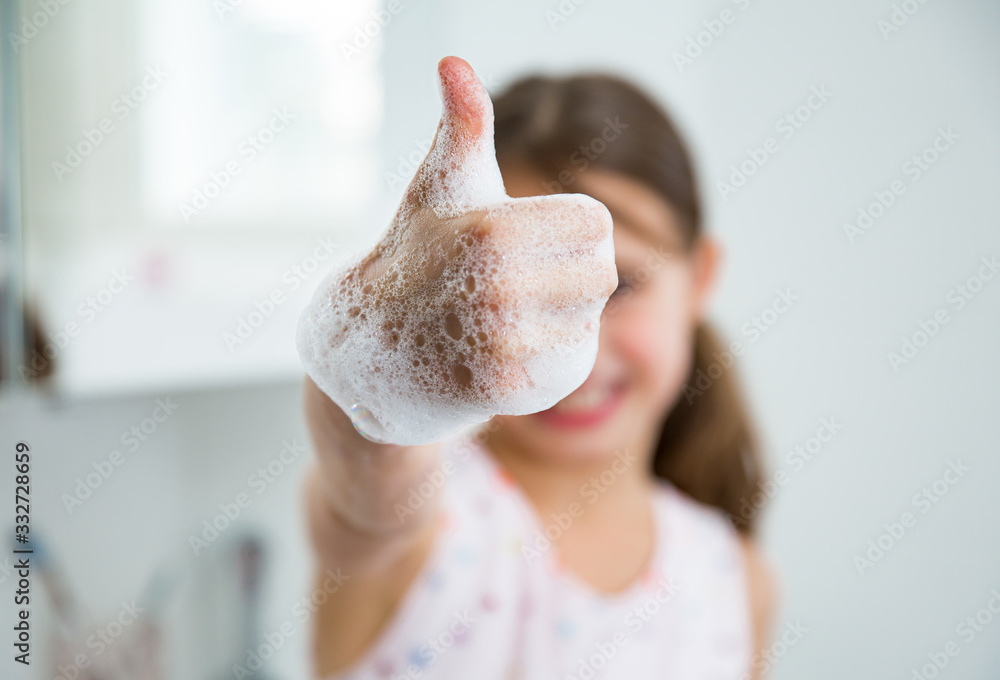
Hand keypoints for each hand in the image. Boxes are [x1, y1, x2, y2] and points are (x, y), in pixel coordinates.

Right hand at [297, 56, 615, 444]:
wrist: (368, 349)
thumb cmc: (416, 255)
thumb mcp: (440, 189)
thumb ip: (464, 126)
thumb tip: (454, 63)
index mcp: (494, 229)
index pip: (596, 225)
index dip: (569, 230)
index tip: (532, 239)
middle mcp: (499, 287)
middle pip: (602, 275)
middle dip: (570, 275)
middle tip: (523, 282)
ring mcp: (502, 343)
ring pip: (588, 323)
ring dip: (560, 321)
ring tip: (508, 317)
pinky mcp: (505, 390)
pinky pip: (571, 368)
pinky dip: (550, 360)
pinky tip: (506, 350)